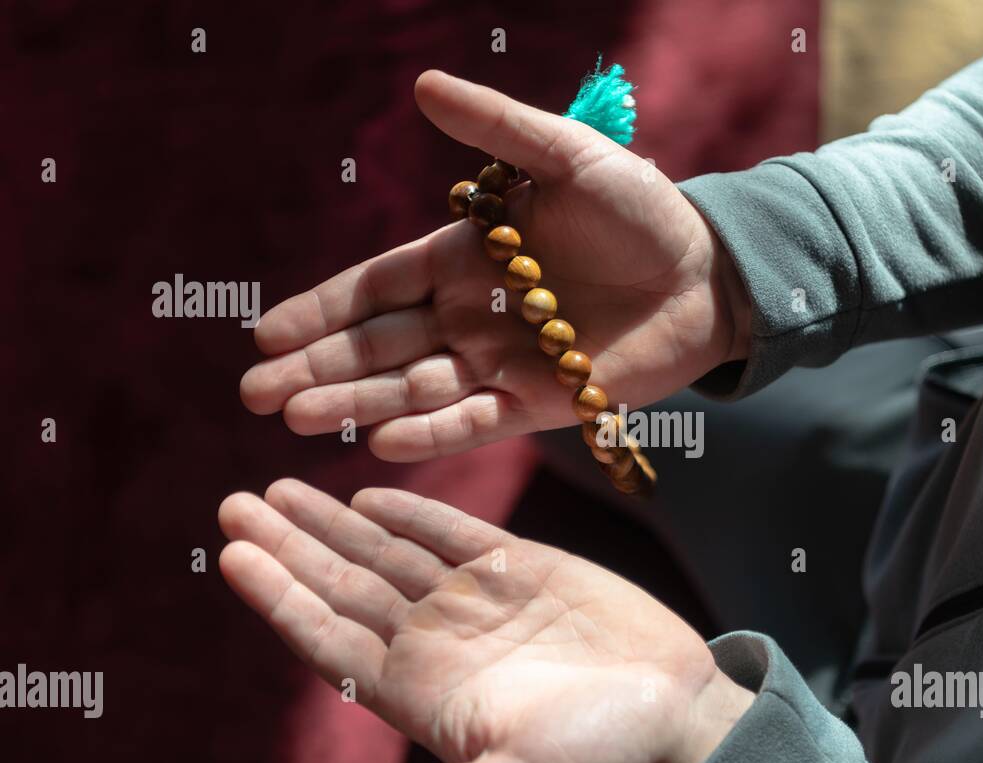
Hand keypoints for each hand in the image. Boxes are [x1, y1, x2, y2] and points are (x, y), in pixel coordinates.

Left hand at [217, 479, 754, 762]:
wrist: (679, 715)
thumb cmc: (596, 759)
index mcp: (421, 692)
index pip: (329, 640)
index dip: (278, 598)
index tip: (232, 555)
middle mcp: (437, 641)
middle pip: (343, 586)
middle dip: (289, 546)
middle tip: (235, 503)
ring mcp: (476, 601)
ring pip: (386, 552)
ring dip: (332, 522)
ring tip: (280, 487)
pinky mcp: (523, 567)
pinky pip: (452, 532)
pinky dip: (411, 510)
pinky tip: (368, 493)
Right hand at [240, 70, 750, 461]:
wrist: (710, 273)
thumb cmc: (642, 210)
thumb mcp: (568, 158)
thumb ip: (498, 129)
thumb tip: (422, 84)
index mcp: (465, 257)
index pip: (376, 288)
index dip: (320, 310)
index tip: (264, 334)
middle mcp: (471, 315)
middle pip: (377, 346)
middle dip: (316, 369)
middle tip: (255, 395)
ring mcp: (501, 363)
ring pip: (413, 388)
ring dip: (356, 404)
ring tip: (297, 419)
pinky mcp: (540, 404)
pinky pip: (474, 421)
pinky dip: (431, 431)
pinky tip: (382, 439)